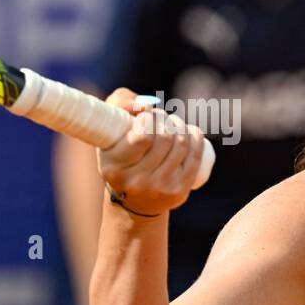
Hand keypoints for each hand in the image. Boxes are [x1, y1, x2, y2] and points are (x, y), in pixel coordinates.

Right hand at [96, 87, 205, 216]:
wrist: (133, 200)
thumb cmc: (120, 156)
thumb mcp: (108, 132)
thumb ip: (118, 104)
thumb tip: (144, 104)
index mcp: (114, 167)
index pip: (142, 137)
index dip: (148, 119)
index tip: (145, 116)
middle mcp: (136, 182)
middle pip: (164, 137)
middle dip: (164, 118)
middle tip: (159, 116)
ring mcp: (160, 188)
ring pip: (180, 143)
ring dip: (179, 124)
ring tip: (171, 122)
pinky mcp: (179, 191)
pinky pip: (194, 156)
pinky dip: (195, 136)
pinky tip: (189, 130)